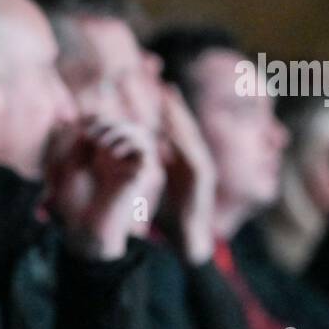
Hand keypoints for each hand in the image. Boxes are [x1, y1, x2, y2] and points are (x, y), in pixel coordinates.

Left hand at [42, 115, 157, 258]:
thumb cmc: (74, 201)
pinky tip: (110, 153)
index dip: (99, 120)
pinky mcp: (138, 174)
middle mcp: (119, 159)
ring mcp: (129, 165)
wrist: (84, 226)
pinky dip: (128, 144)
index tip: (81, 128)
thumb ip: (82, 142)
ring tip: (99, 143)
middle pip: (126, 126)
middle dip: (109, 123)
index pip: (111, 125)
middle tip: (90, 136)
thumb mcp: (71, 164)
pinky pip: (144, 151)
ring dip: (120, 130)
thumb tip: (93, 118)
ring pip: (140, 133)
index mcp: (102, 155)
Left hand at [158, 86, 216, 264]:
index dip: (167, 113)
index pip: (175, 132)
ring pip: (190, 137)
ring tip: (171, 100)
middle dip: (175, 107)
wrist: (186, 242)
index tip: (156, 93)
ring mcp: (201, 169)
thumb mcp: (153, 190)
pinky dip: (183, 142)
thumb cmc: (168, 220)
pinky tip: (173, 130)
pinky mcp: (203, 179)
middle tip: (165, 86)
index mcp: (182, 163)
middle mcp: (194, 162)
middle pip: (184, 128)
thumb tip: (124, 159)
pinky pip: (193, 155)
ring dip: (181, 118)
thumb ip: (142, 172)